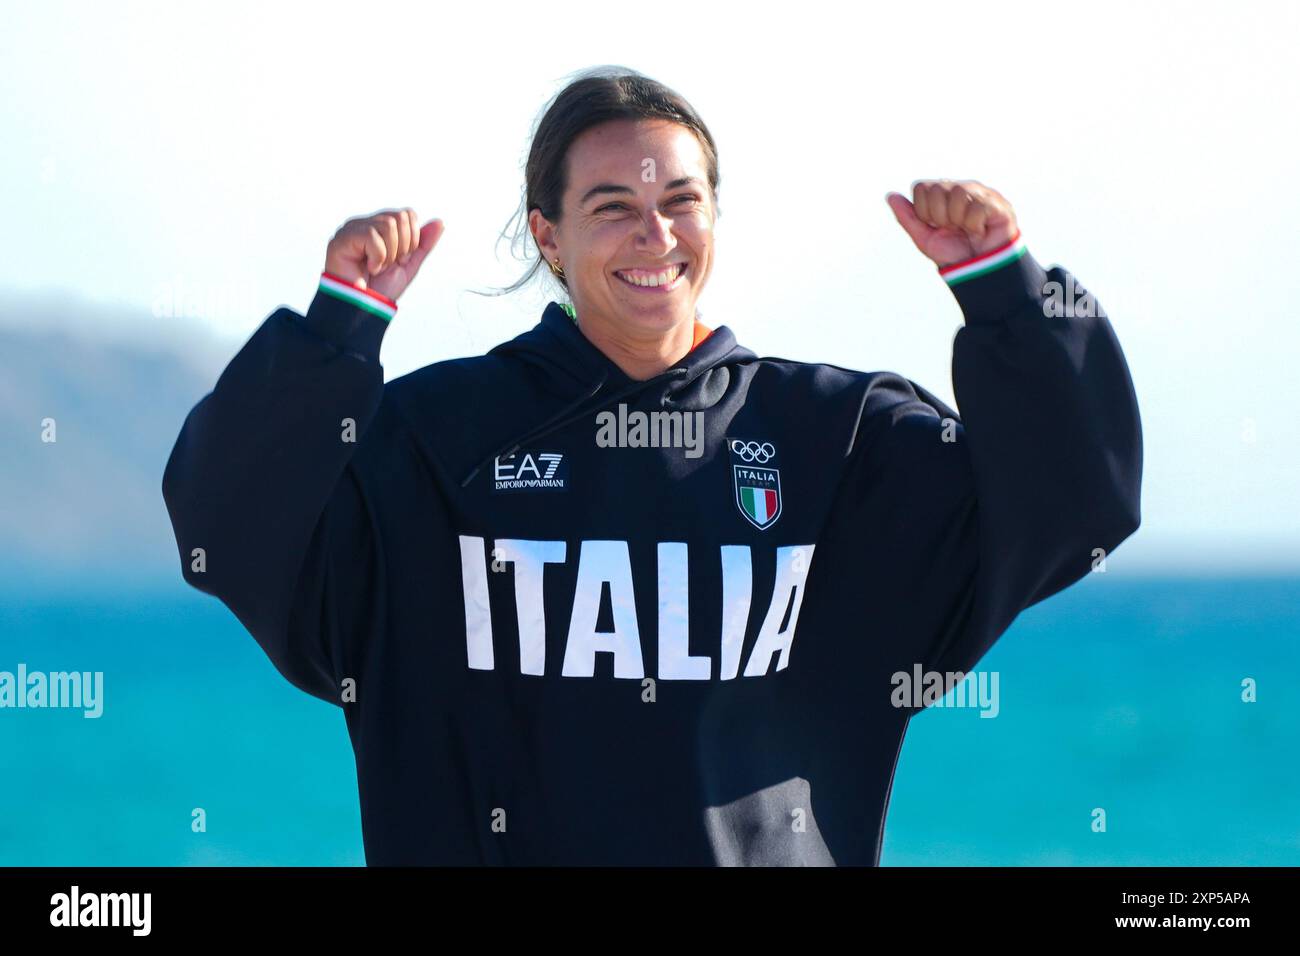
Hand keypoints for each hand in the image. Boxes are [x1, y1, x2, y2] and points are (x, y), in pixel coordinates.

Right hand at [324, 209, 444, 300]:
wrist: (365, 307)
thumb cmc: (382, 288)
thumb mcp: (409, 264)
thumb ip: (423, 244)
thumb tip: (440, 222)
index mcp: (379, 226)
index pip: (407, 214)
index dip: (412, 239)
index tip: (400, 259)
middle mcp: (365, 223)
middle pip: (400, 217)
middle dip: (403, 247)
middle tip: (389, 264)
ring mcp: (352, 228)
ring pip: (388, 225)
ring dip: (390, 254)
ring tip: (378, 267)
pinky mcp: (342, 238)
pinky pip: (371, 235)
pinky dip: (377, 256)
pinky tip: (369, 267)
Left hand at [886, 181, 1017, 267]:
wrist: (978, 270)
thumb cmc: (953, 252)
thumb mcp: (924, 238)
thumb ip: (907, 218)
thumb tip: (890, 196)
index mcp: (941, 194)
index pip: (920, 187)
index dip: (923, 211)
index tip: (935, 226)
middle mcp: (959, 188)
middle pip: (937, 188)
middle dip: (940, 217)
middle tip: (952, 228)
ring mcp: (980, 193)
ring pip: (958, 193)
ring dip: (958, 220)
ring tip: (966, 229)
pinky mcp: (997, 203)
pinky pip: (977, 206)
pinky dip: (975, 225)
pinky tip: (980, 230)